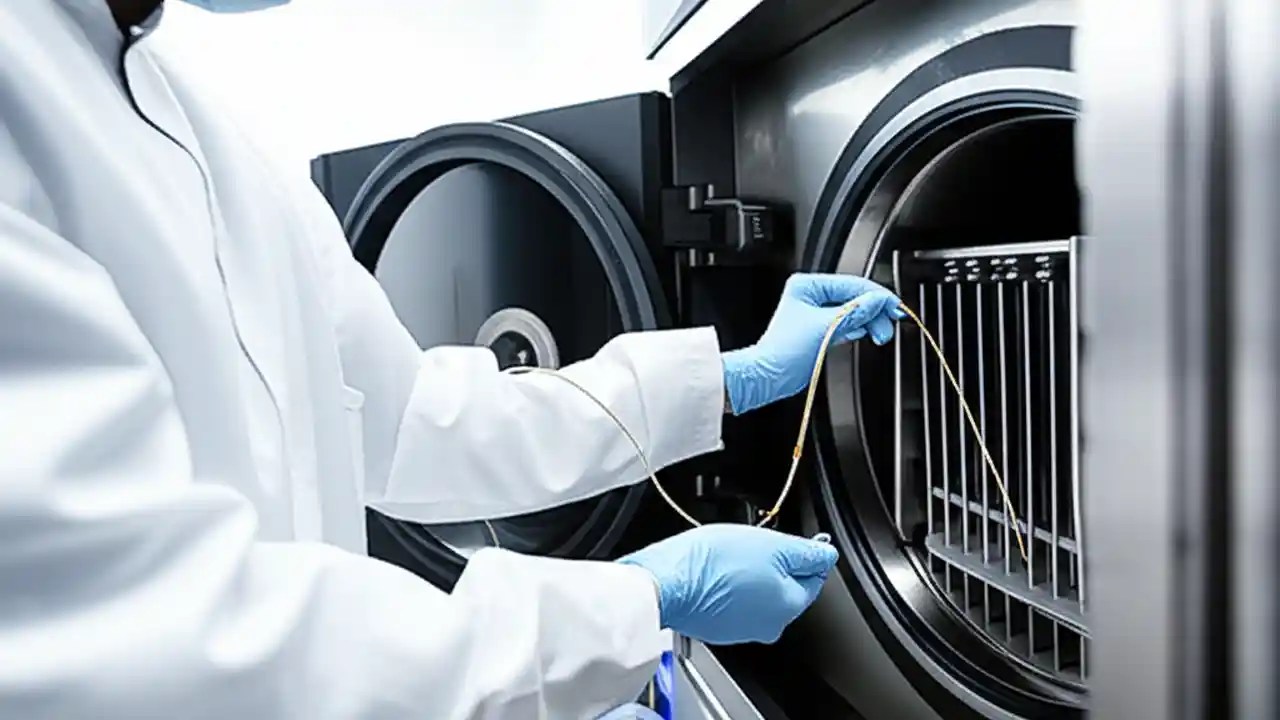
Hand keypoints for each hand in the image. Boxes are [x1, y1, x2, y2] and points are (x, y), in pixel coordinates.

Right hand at [617, 524, 837, 644]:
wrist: (665, 583)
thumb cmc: (712, 563)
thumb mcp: (771, 545)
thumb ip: (807, 553)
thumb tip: (828, 556)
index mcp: (788, 606)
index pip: (813, 578)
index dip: (805, 553)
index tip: (788, 539)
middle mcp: (769, 625)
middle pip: (785, 587)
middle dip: (773, 564)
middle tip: (751, 546)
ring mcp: (741, 629)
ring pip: (758, 593)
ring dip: (750, 574)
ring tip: (729, 557)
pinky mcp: (717, 626)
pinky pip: (734, 601)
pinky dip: (729, 586)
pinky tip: (715, 572)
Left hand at [722, 273, 902, 414]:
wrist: (768, 377)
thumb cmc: (785, 351)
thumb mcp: (826, 327)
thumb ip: (856, 312)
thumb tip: (880, 300)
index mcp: (808, 285)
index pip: (852, 285)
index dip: (877, 297)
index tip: (896, 307)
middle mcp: (811, 295)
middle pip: (854, 298)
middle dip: (874, 313)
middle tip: (889, 326)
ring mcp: (815, 313)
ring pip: (852, 312)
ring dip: (868, 322)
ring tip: (880, 335)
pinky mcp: (819, 330)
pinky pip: (846, 324)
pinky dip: (858, 329)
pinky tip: (866, 334)